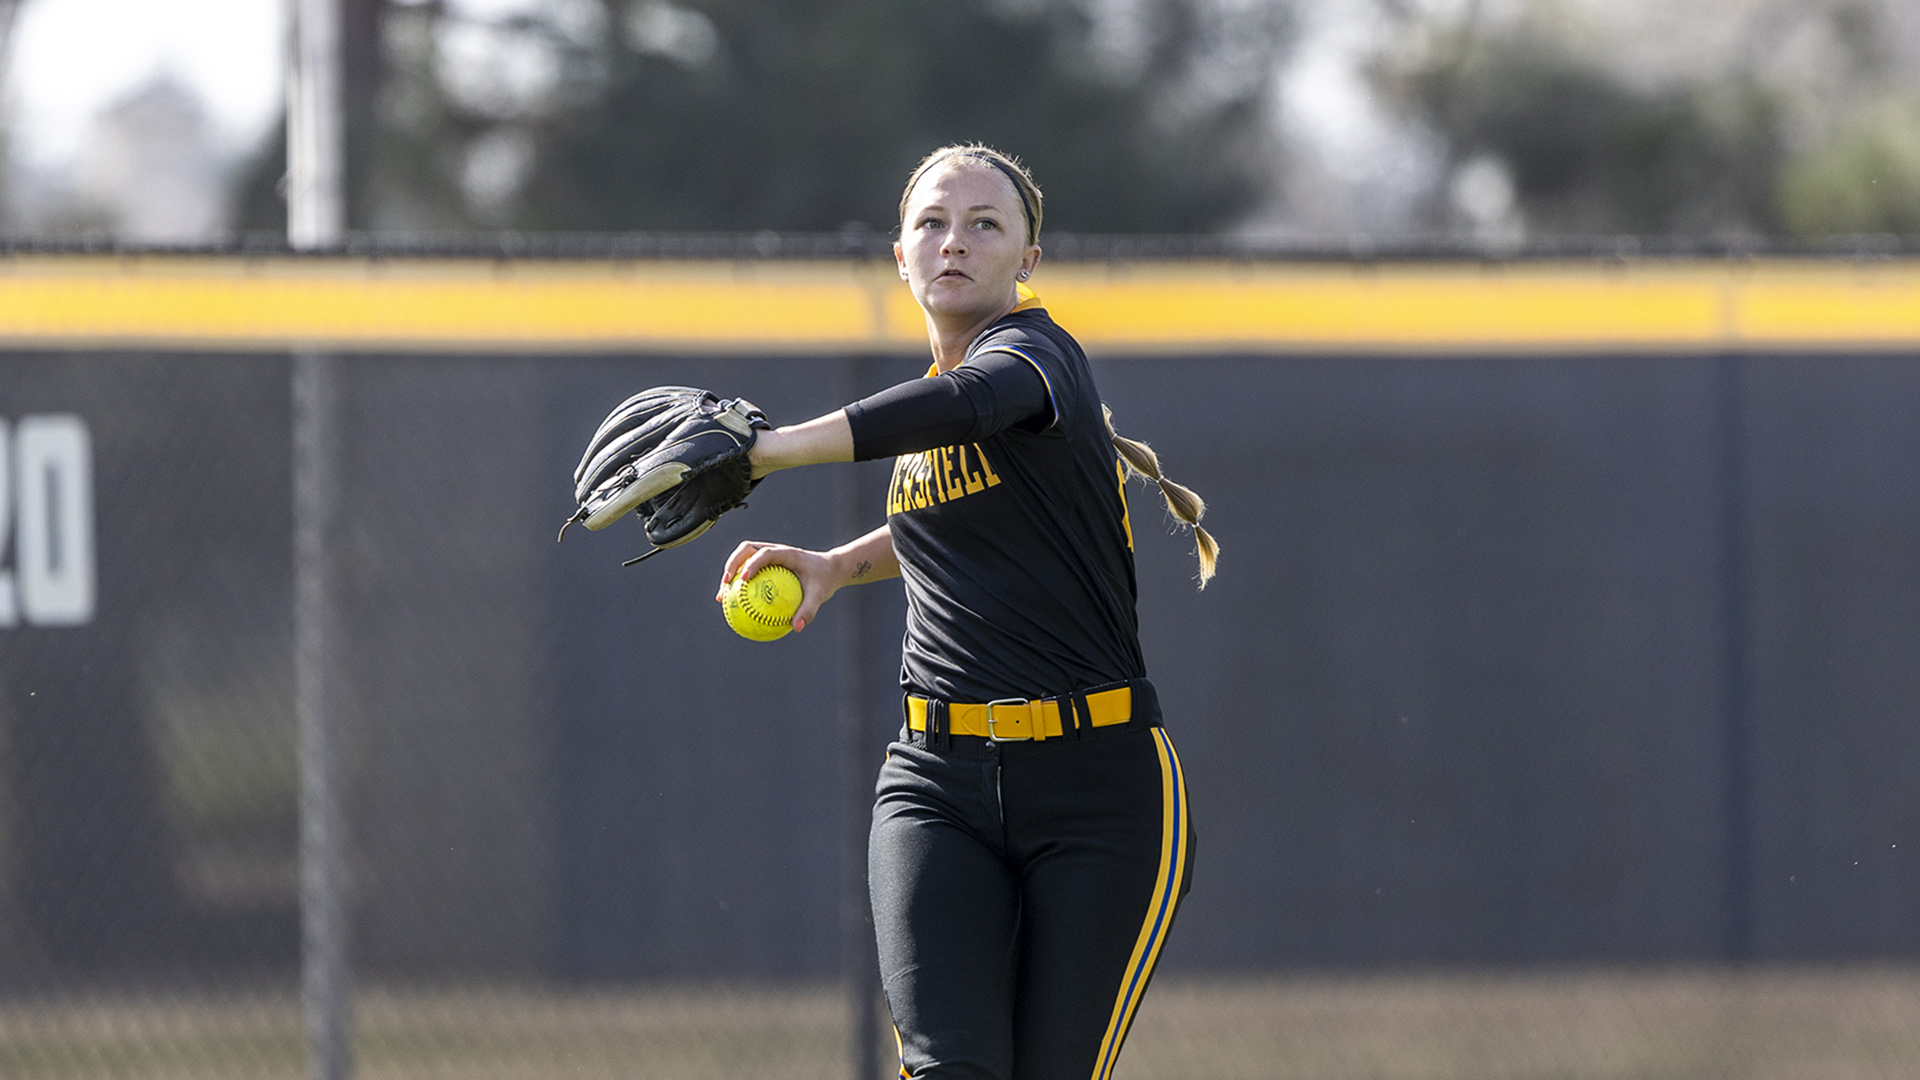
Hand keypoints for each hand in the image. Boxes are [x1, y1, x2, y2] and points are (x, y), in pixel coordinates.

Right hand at [716, 541, 840, 632]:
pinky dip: (739, 584)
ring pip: (743, 558)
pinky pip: (749, 571)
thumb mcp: (820, 596)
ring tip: (722, 596)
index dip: (753, 563)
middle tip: (726, 584)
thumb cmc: (825, 580)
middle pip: (746, 549)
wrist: (830, 569)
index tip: (744, 579)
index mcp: (787, 553)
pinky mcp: (767, 563)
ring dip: (730, 572)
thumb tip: (795, 628)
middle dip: (732, 564)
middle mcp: (776, 550)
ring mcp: (770, 555)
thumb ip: (809, 611)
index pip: (766, 553)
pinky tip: (734, 605)